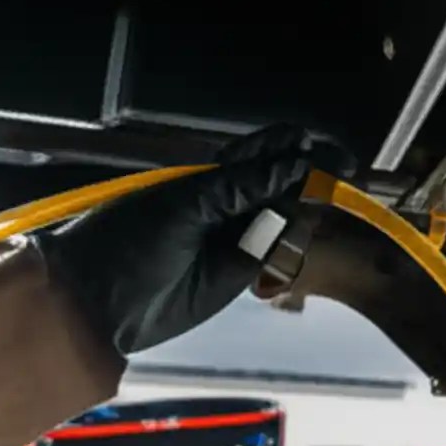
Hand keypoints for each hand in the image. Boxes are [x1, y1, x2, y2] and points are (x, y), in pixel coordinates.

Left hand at [36, 124, 351, 353]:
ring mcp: (237, 236)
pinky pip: (277, 247)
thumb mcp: (186, 203)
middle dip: (311, 172)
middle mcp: (227, 202)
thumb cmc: (131, 239)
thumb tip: (297, 164)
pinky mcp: (242, 269)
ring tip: (328, 194)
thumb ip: (243, 185)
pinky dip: (293, 236)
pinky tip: (305, 224)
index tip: (317, 142)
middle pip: (281, 181)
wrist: (101, 303)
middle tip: (344, 168)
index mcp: (208, 176)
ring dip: (306, 202)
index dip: (291, 145)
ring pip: (285, 212)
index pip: (260, 152)